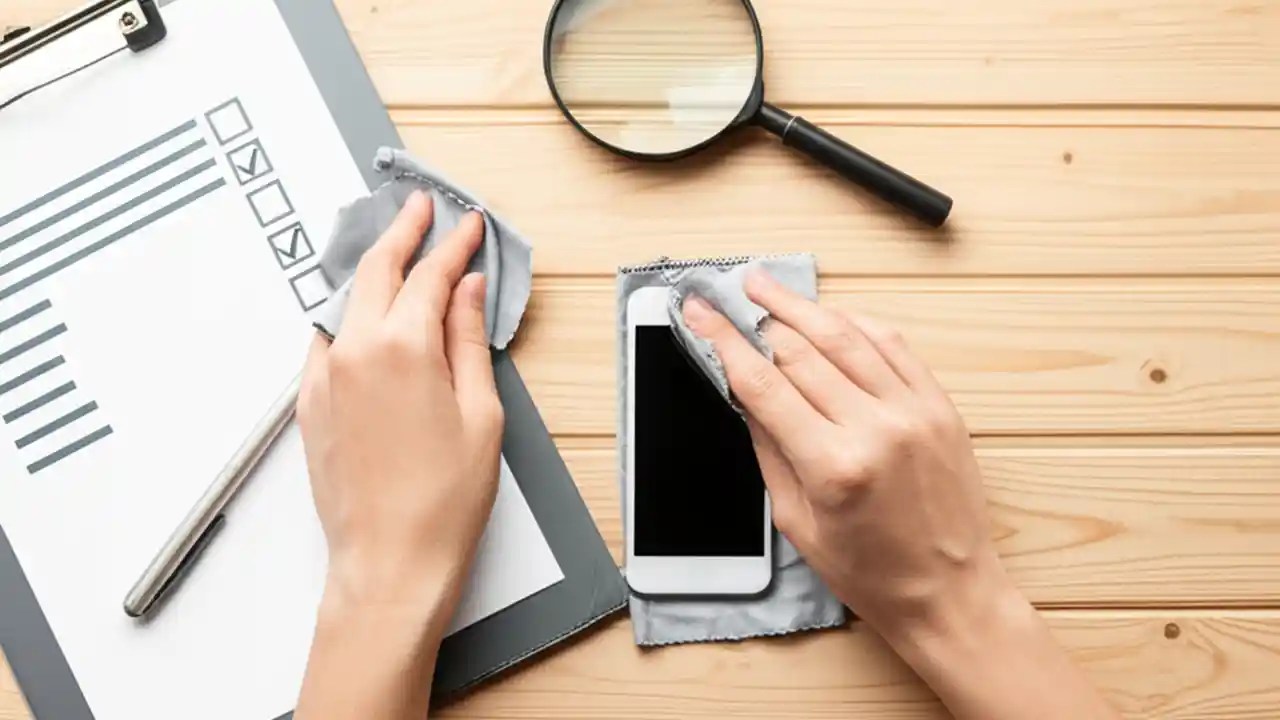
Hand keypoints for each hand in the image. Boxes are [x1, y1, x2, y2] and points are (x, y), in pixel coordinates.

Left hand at [298, 191, 503, 616]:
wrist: (389, 561)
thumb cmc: (443, 501)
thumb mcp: (480, 413)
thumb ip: (468, 340)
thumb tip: (467, 291)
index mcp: (405, 348)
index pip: (431, 274)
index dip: (454, 244)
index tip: (468, 225)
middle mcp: (355, 351)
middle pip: (378, 271)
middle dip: (402, 232)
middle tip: (419, 209)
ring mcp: (325, 377)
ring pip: (347, 300)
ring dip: (372, 269)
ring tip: (393, 250)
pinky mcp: (310, 404)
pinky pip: (327, 340)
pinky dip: (348, 316)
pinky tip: (364, 316)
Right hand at [682, 270, 1118, 719]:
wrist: (951, 594)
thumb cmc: (873, 573)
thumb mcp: (797, 522)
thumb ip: (770, 450)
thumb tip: (744, 393)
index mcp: (833, 466)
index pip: (763, 384)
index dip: (724, 340)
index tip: (700, 312)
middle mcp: (876, 430)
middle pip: (800, 351)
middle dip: (756, 318)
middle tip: (727, 297)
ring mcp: (913, 413)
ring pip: (846, 335)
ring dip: (800, 306)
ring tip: (767, 286)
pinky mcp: (939, 407)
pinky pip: (893, 346)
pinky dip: (855, 322)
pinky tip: (828, 314)